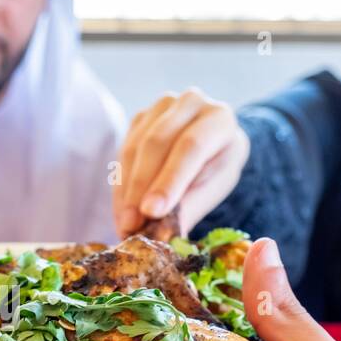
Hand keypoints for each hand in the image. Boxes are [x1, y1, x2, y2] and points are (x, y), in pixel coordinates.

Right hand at [114, 89, 248, 238]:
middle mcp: (191, 103)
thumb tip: (161, 237)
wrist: (211, 146)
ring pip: (135, 148)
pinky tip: (122, 211)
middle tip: (131, 225)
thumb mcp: (213, 188)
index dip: (170, 180)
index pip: (191, 146)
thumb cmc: (216, 168)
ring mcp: (161, 107)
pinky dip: (121, 185)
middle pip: (157, 143)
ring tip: (125, 225)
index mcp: (219, 118)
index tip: (152, 212)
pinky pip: (123, 152)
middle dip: (141, 188)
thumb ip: (189, 206)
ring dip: (126, 190)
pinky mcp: (140, 118)